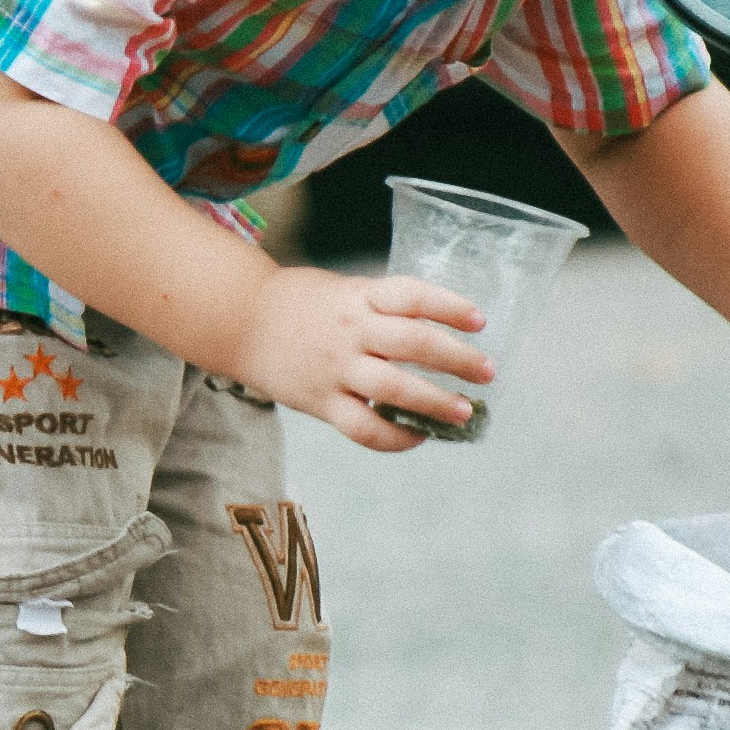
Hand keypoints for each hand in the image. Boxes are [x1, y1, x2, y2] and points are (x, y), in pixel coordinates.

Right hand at [230, 268, 496, 451]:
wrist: (242, 322)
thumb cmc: (304, 305)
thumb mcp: (345, 291)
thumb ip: (386, 310)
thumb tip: (442, 333)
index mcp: (360, 298)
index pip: (411, 296)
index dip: (449, 306)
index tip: (480, 320)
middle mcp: (350, 331)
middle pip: (412, 343)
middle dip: (456, 359)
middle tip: (487, 372)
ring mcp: (336, 369)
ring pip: (393, 388)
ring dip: (434, 402)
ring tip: (464, 413)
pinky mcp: (322, 403)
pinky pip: (363, 427)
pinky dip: (395, 437)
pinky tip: (417, 437)